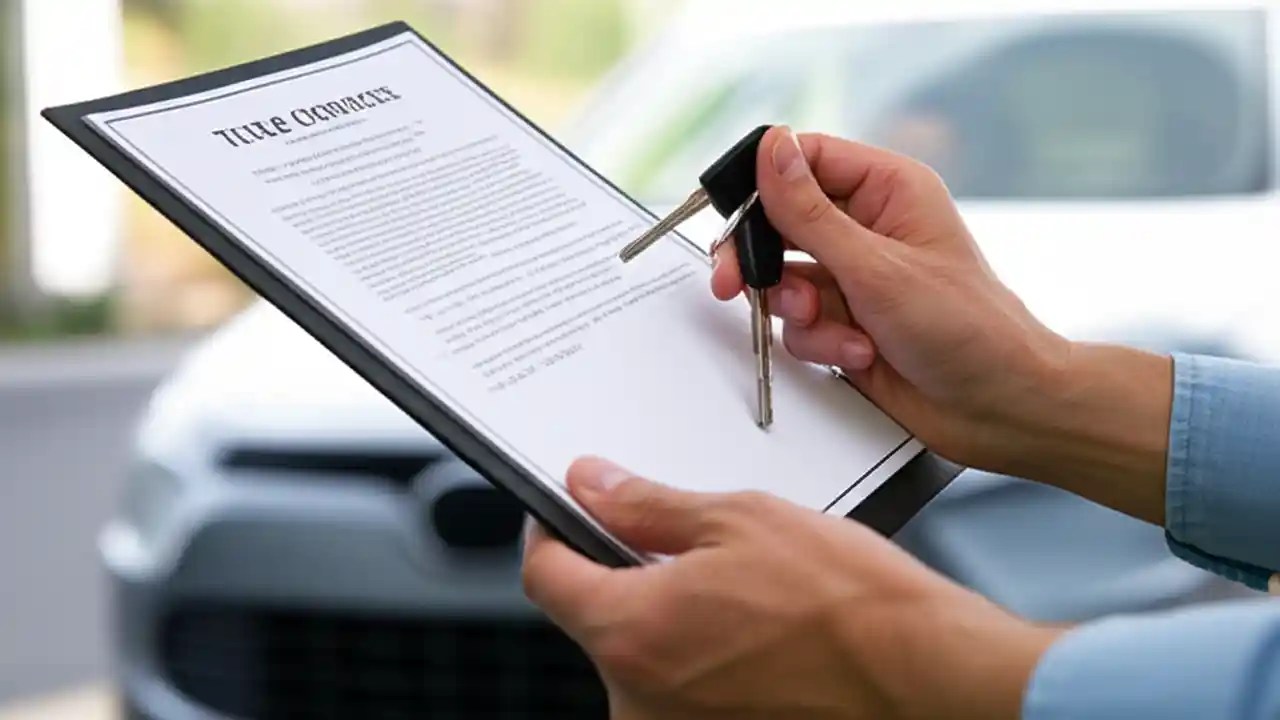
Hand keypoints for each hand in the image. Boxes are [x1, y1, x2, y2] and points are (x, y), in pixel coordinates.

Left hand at [522, 457, 1059, 719]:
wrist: (926, 674)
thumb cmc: (848, 603)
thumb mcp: (739, 519)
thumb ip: (646, 506)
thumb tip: (591, 484)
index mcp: (631, 632)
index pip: (545, 576)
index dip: (550, 532)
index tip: (566, 512)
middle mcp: (639, 699)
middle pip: (595, 617)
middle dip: (625, 573)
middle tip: (684, 543)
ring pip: (641, 655)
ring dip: (667, 616)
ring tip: (736, 590)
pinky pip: (679, 689)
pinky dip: (699, 655)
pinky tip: (749, 631)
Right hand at [712, 127, 1171, 522]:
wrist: (998, 408)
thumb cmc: (968, 330)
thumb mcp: (876, 267)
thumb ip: (810, 212)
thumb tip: (770, 150)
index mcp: (888, 189)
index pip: (805, 158)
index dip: (763, 181)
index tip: (735, 213)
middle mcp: (868, 226)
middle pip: (781, 220)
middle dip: (762, 259)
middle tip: (738, 283)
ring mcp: (855, 276)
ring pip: (784, 277)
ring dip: (800, 310)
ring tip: (837, 327)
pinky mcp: (846, 321)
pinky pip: (799, 322)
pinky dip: (819, 341)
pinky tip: (860, 353)